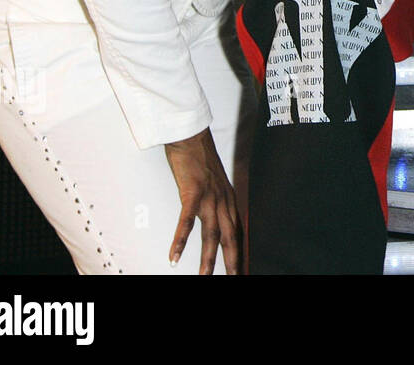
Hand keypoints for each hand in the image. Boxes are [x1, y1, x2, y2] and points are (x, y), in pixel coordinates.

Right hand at [163, 128, 239, 273]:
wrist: (191, 135)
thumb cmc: (199, 158)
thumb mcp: (214, 181)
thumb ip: (216, 199)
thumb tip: (214, 216)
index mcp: (228, 199)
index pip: (236, 231)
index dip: (238, 251)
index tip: (239, 269)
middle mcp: (223, 200)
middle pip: (230, 237)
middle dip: (231, 261)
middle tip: (233, 278)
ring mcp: (210, 196)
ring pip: (211, 234)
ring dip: (208, 259)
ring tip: (204, 277)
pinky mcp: (193, 191)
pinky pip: (186, 221)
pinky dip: (181, 240)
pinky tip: (174, 256)